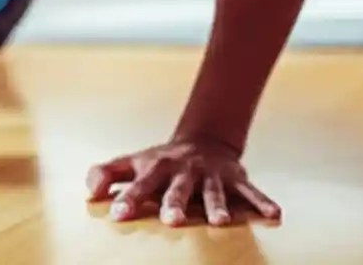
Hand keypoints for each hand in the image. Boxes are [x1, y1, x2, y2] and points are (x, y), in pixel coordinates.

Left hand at [86, 139, 280, 227]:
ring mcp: (212, 176)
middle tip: (170, 221)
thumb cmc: (161, 161)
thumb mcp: (132, 163)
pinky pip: (252, 193)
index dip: (129, 199)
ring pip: (215, 193)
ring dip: (217, 207)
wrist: (204, 140)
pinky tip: (274, 216)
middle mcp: (185, 172)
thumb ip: (105, 174)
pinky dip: (263, 203)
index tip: (117, 215)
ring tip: (218, 222)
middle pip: (178, 190)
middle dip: (174, 204)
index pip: (140, 184)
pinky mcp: (236, 181)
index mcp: (157, 168)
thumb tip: (88, 194)